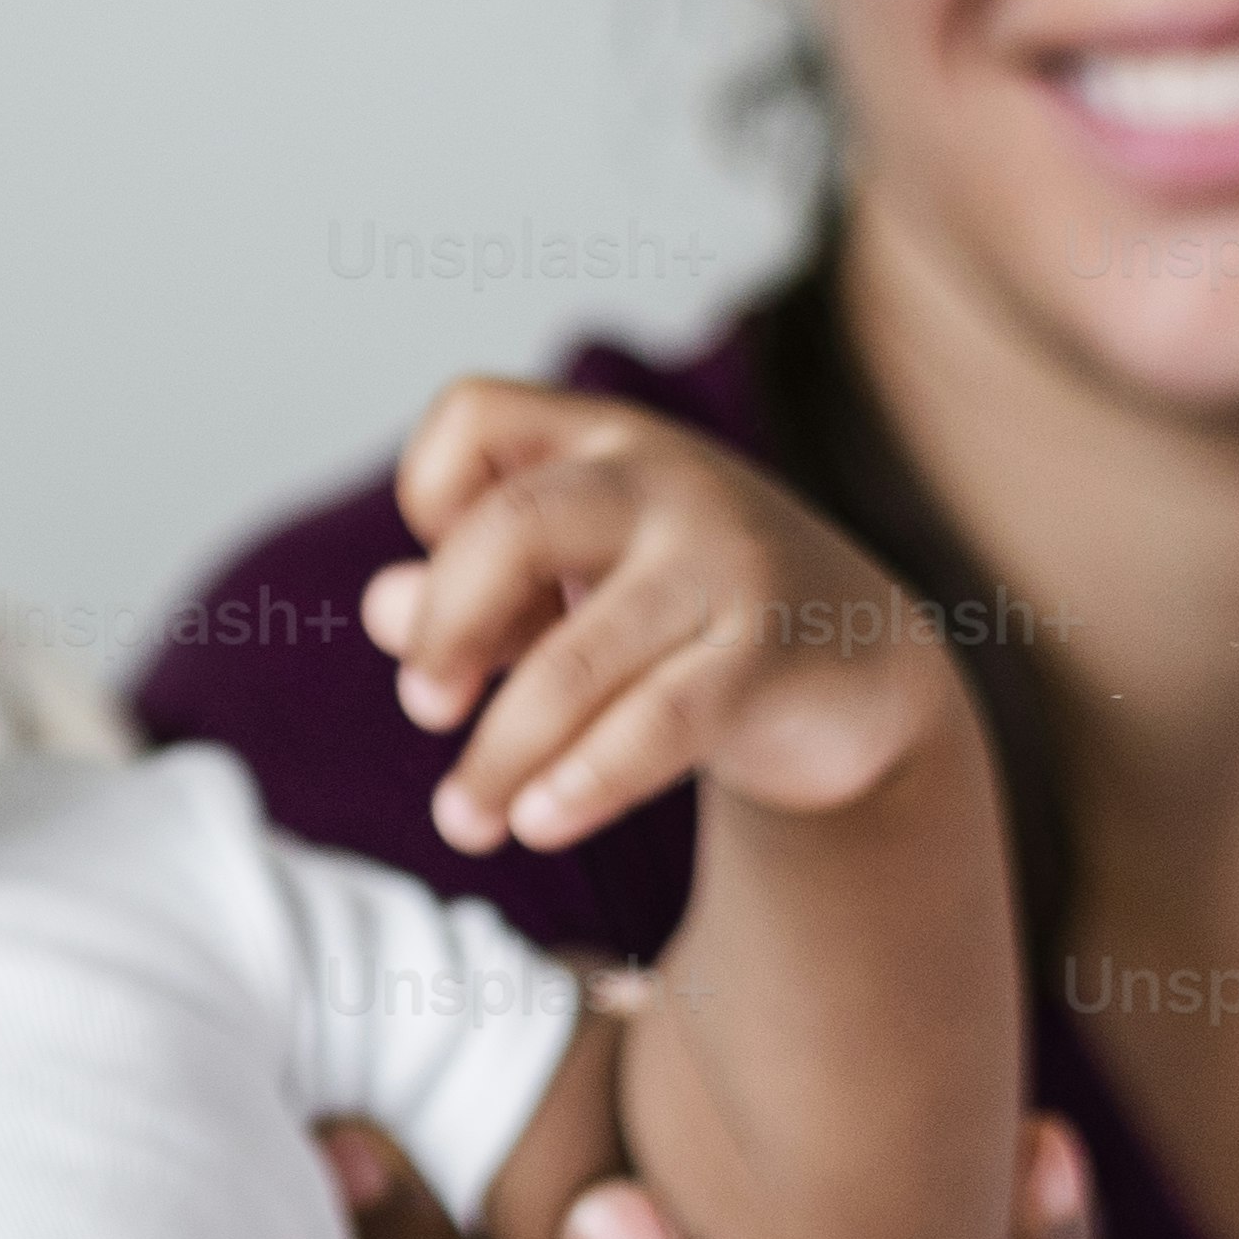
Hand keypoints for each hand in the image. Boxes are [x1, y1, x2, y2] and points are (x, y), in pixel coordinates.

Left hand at [366, 376, 963, 857]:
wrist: (854, 670)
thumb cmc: (672, 619)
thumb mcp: (567, 587)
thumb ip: (469, 593)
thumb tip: (383, 607)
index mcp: (597, 445)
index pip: (473, 414)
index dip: (428, 494)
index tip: (434, 578)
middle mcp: (663, 483)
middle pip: (513, 528)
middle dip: (442, 629)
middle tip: (426, 711)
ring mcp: (724, 564)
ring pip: (577, 660)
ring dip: (499, 754)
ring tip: (466, 824)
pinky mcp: (768, 656)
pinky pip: (659, 722)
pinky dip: (584, 781)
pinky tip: (540, 823)